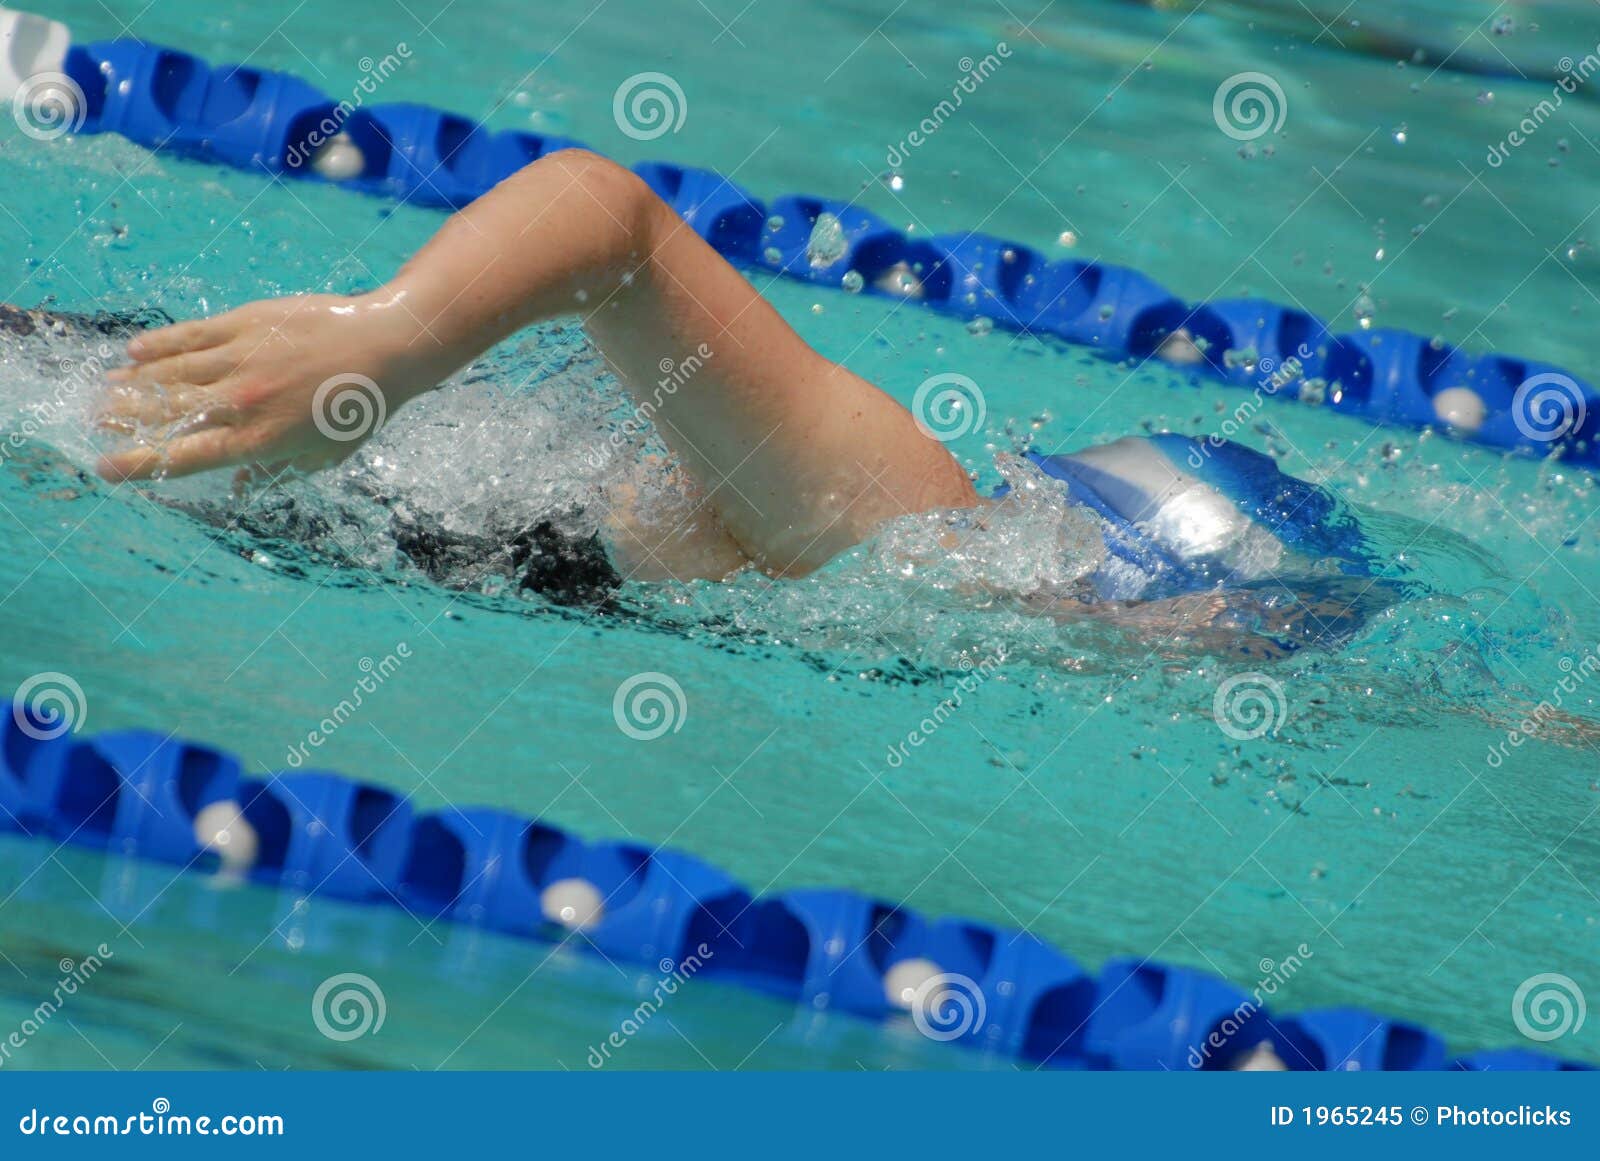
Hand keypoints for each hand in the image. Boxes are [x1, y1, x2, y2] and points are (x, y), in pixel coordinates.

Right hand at [95, 292, 434, 480]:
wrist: (386, 346)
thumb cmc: (360, 408)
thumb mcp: (322, 455)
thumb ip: (274, 471)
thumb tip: (237, 488)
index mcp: (259, 440)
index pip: (185, 457)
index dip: (140, 464)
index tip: (105, 467)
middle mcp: (242, 402)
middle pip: (167, 412)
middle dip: (124, 419)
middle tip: (92, 420)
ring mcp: (242, 359)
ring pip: (172, 373)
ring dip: (133, 383)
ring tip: (104, 389)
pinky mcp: (246, 323)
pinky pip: (192, 336)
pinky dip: (161, 345)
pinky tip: (135, 352)